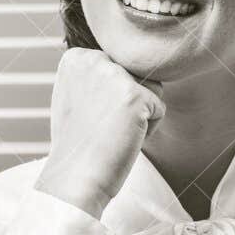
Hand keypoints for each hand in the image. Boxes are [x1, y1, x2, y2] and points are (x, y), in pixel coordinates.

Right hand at [35, 47, 165, 218]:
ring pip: (152, 89)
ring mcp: (114, 76)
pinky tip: (123, 140)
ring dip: (141, 114)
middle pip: (138, 75)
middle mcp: (93, 58)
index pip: (120, 66)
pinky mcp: (135, 96)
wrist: (74, 177)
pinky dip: (149, 130)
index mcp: (76, 56)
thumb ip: (98, 75)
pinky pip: (160, 109)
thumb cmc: (78, 145)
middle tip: (101, 127)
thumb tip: (127, 66)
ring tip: (113, 132)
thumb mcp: (77, 96)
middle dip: (128, 105)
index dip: (111, 98)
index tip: (89, 117)